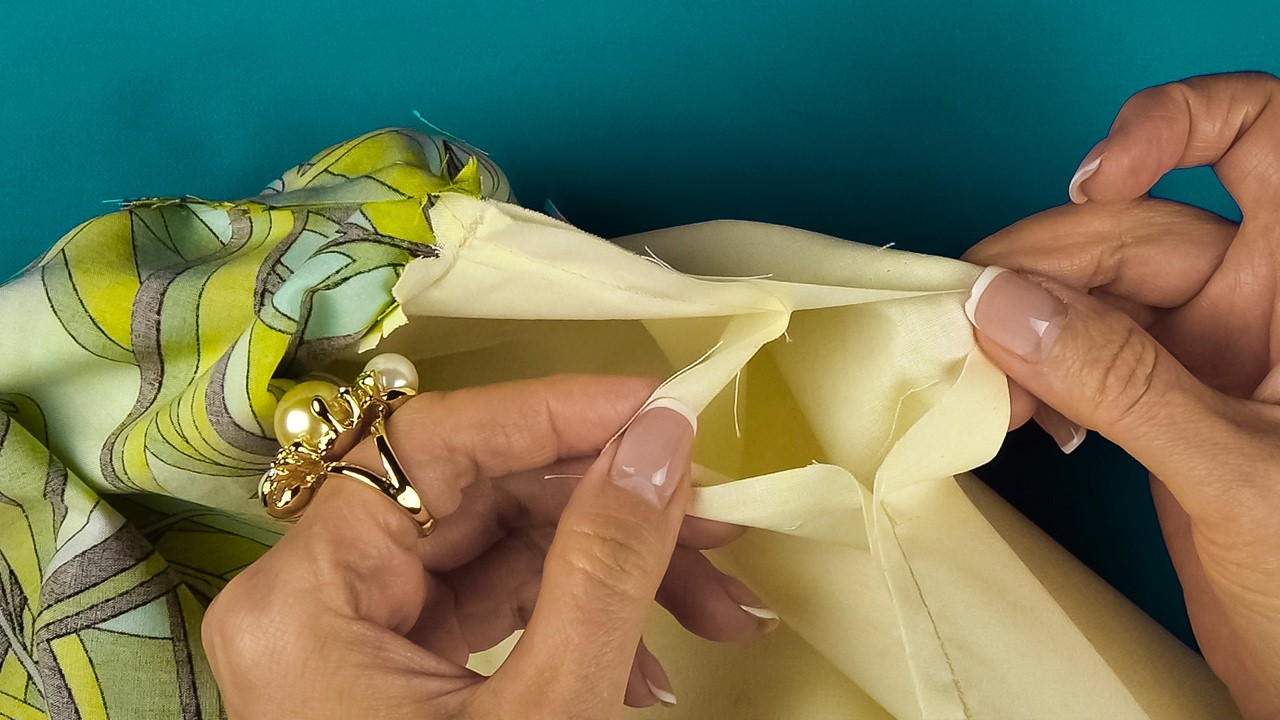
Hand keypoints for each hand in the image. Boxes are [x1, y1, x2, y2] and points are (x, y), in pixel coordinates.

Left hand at [202, 375, 771, 718]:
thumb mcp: (550, 712)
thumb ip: (603, 566)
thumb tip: (660, 443)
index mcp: (306, 599)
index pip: (430, 445)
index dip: (551, 411)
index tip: (660, 405)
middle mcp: (314, 602)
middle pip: (472, 496)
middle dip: (610, 508)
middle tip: (717, 520)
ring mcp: (354, 640)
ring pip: (497, 553)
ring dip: (617, 570)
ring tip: (720, 605)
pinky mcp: (398, 676)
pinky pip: (495, 613)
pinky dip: (581, 622)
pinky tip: (656, 662)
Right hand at [963, 73, 1279, 717]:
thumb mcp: (1234, 469)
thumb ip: (1122, 381)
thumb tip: (1005, 306)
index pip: (1263, 136)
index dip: (1178, 127)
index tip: (1096, 179)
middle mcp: (1264, 299)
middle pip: (1137, 228)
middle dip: (1050, 263)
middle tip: (973, 318)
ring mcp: (1214, 351)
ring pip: (1099, 293)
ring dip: (1030, 326)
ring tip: (988, 382)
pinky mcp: (1167, 402)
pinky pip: (1085, 355)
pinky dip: (1040, 373)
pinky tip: (1019, 412)